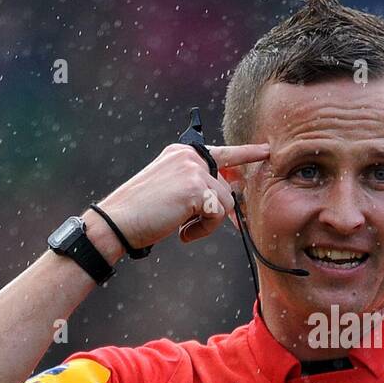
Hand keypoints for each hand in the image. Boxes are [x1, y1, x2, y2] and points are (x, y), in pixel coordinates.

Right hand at [92, 142, 270, 248]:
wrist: (117, 221)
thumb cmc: (141, 212)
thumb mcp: (170, 188)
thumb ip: (196, 184)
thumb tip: (229, 195)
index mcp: (181, 153)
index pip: (221, 151)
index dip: (246, 153)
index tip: (266, 150)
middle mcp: (189, 156)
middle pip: (225, 188)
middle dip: (214, 211)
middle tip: (187, 224)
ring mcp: (193, 170)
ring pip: (225, 203)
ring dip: (207, 224)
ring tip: (180, 227)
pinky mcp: (196, 188)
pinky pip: (218, 215)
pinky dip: (203, 230)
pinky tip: (182, 232)